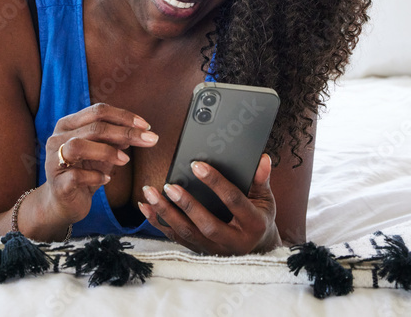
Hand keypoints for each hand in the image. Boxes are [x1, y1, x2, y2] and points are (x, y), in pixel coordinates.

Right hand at [39, 102, 158, 226]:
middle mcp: (57, 139)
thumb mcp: (102, 153)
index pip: (97, 111)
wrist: (64, 204)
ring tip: (125, 160)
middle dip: (125, 132)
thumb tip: (138, 130)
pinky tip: (106, 179)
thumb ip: (115, 140)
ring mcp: (54, 161)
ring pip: (78, 146)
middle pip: (93, 127)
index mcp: (68, 125)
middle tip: (149, 139)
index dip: (124, 116)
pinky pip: (76, 176)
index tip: (146, 125)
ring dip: (107, 151)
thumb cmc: (84, 173)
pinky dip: (95, 177)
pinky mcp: (57, 184)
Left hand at [138, 154, 279, 255]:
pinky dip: (158, 223)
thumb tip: (262, 159)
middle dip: (186, 205)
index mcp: (253, 224)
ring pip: (187, 233)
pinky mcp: (200, 251)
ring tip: (150, 194)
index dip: (215, 182)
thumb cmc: (259, 218)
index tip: (196, 165)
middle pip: (207, 225)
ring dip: (166, 213)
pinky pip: (176, 238)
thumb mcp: (266, 200)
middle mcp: (233, 241)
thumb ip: (261, 180)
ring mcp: (215, 249)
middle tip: (169, 185)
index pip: (233, 201)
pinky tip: (145, 208)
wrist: (257, 249)